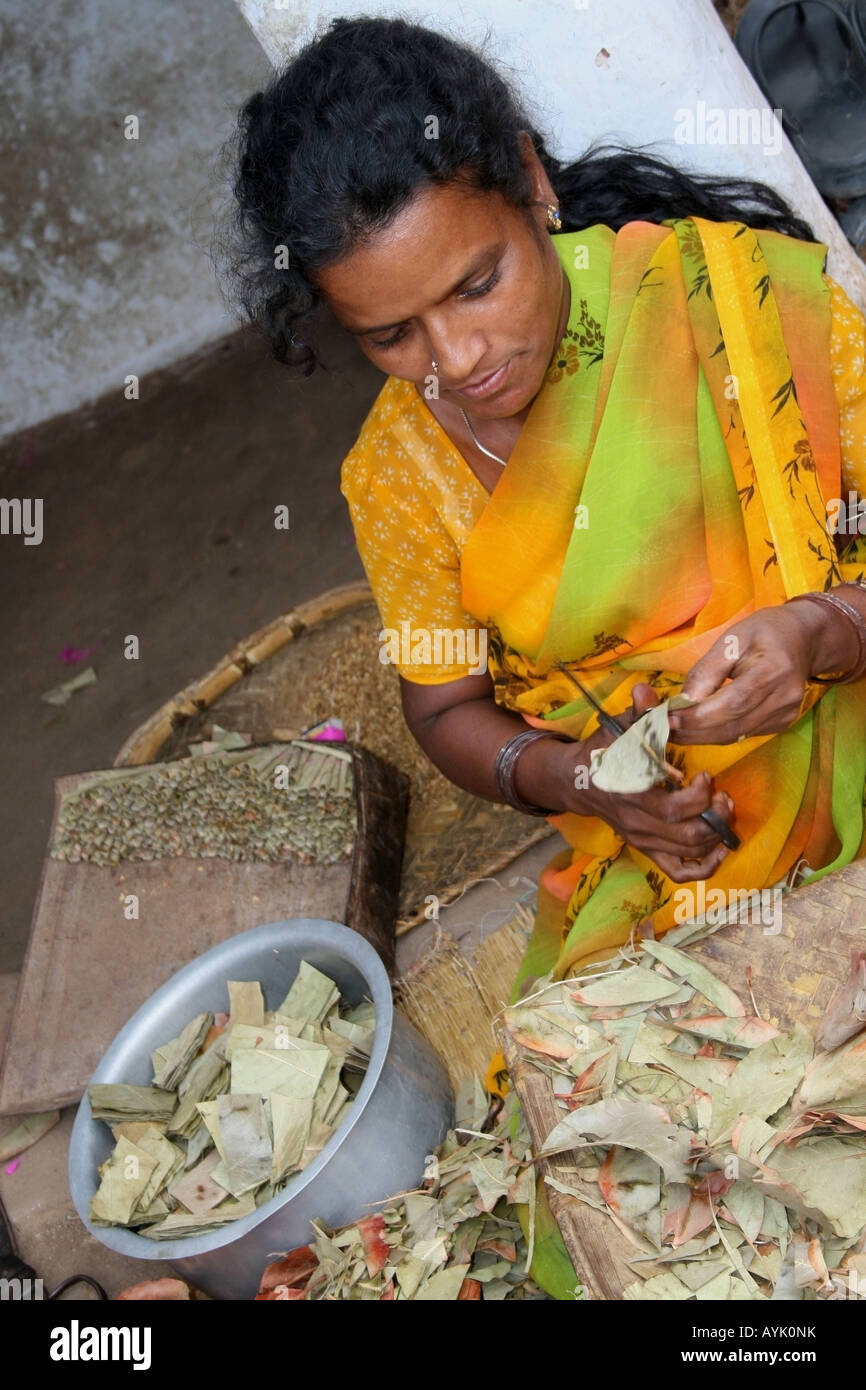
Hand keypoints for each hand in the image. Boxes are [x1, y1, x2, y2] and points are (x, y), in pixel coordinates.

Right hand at [563, 683, 734, 882]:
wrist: (578, 782)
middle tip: (722, 795)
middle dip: (716, 816)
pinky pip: (678, 871)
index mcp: (631, 794)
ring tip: (722, 811)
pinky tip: (720, 849)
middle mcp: (637, 823)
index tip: (704, 775)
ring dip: (716, 835)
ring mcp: (642, 840)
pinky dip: (705, 867)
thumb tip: (645, 689)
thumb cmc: (604, 752)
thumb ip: (639, 714)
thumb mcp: (619, 730)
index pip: (674, 809)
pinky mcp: (646, 850)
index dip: (700, 796)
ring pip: (689, 852)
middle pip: (689, 835)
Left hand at [668, 599, 858, 745]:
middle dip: (692, 730)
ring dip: (699, 736)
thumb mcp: (732, 638)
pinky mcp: (781, 723)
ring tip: (672, 729)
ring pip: (735, 735)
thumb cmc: (765, 632)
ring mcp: (785, 714)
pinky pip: (743, 734)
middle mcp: (784, 698)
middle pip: (732, 725)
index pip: (732, 703)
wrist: (803, 639)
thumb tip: (683, 701)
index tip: (666, 717)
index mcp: (773, 670)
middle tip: (661, 727)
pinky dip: (716, 734)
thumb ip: (707, 670)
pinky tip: (696, 728)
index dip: (697, 716)